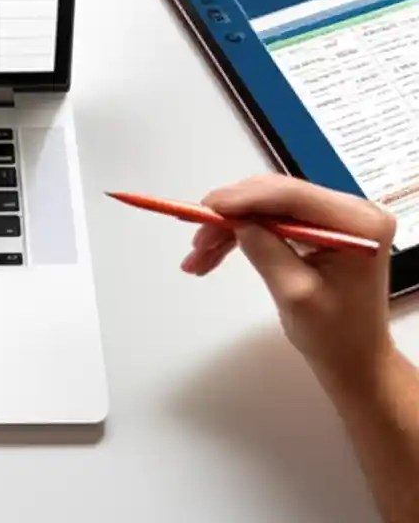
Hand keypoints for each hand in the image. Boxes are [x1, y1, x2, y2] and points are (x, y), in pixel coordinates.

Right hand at [180, 174, 396, 387]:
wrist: (354, 357)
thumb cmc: (334, 335)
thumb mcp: (295, 293)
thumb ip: (265, 249)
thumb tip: (233, 220)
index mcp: (357, 224)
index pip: (293, 195)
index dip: (245, 198)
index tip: (206, 208)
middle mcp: (350, 212)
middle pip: (277, 196)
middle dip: (232, 215)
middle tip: (196, 238)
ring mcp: (334, 218)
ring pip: (267, 208)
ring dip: (230, 229)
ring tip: (198, 256)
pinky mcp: (318, 228)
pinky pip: (271, 222)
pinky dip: (241, 236)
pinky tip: (213, 254)